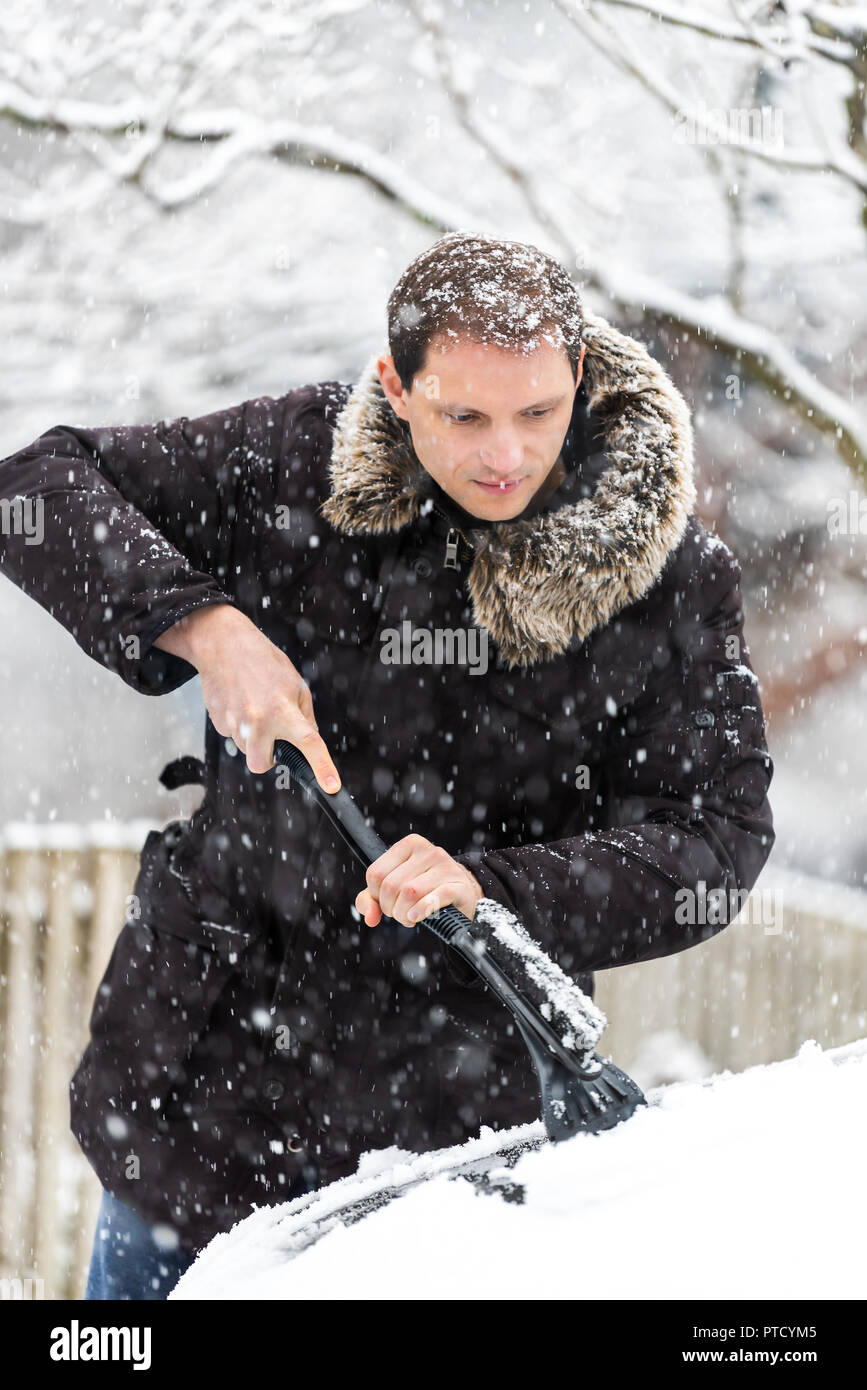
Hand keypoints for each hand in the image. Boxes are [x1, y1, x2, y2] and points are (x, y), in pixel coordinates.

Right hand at [154, 603, 340, 793]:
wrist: (222, 644)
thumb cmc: (262, 661)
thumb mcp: (295, 684)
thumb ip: (304, 716)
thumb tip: (310, 741)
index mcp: (283, 710)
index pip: (309, 743)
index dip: (322, 767)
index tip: (331, 786)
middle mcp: (258, 721)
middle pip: (262, 764)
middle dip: (267, 756)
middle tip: (271, 735)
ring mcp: (234, 723)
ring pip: (246, 750)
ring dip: (252, 737)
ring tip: (253, 706)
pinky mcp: (217, 721)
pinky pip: (231, 736)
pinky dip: (237, 725)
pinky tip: (239, 702)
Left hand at [355, 834, 483, 928]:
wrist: (461, 895)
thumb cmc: (423, 890)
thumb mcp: (393, 889)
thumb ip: (371, 900)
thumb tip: (370, 917)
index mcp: (409, 845)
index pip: (375, 873)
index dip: (376, 896)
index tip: (387, 903)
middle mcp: (428, 851)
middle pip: (391, 886)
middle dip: (390, 908)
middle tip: (400, 914)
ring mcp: (445, 866)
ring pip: (409, 893)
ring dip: (404, 914)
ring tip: (410, 917)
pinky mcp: (459, 885)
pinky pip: (433, 898)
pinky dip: (420, 911)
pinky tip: (416, 917)